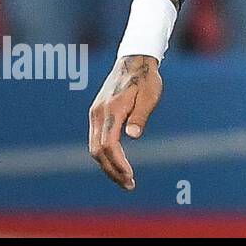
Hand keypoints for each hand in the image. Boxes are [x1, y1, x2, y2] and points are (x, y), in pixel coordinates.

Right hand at [88, 54, 162, 190]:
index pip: (108, 145)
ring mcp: (95, 114)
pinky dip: (105, 155)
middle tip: (129, 184)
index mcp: (111, 110)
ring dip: (108, 165)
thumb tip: (133, 136)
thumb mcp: (150, 95)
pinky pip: (96, 140)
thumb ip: (141, 115)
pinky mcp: (97, 114)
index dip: (118, 163)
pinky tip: (117, 163)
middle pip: (98, 151)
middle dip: (112, 170)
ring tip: (125, 178)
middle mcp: (98, 114)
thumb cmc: (146, 79)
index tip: (130, 176)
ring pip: (94, 148)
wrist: (134, 61)